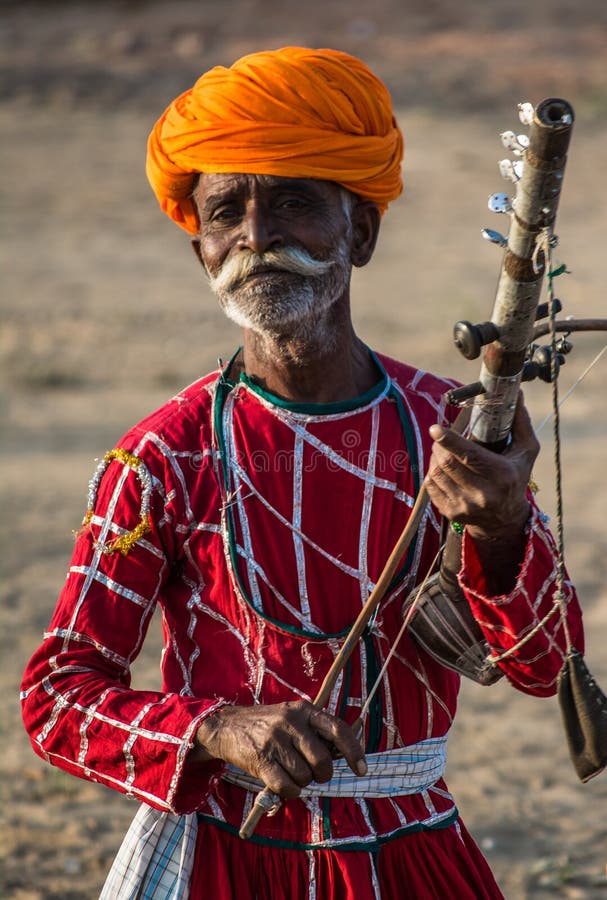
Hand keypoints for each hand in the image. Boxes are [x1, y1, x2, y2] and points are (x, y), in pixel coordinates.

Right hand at [193, 701, 366, 798]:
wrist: (227, 726)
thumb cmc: (267, 725)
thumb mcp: (292, 716)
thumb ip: (315, 732)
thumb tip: (343, 756)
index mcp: (304, 710)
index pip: (338, 730)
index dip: (354, 752)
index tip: (362, 769)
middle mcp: (291, 722)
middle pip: (322, 760)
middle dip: (322, 774)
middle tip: (313, 774)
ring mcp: (275, 740)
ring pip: (305, 776)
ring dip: (302, 782)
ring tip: (290, 772)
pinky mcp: (261, 760)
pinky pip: (287, 787)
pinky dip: (289, 792)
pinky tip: (282, 783)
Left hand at [425, 395, 538, 541]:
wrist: (505, 520)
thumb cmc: (516, 478)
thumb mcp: (526, 451)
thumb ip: (520, 422)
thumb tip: (515, 393)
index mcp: (501, 475)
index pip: (469, 455)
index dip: (449, 440)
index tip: (436, 428)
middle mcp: (483, 493)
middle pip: (447, 463)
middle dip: (439, 445)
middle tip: (439, 436)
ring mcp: (465, 506)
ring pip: (436, 473)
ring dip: (435, 457)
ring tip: (443, 451)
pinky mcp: (451, 513)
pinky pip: (431, 486)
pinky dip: (433, 473)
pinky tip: (443, 469)